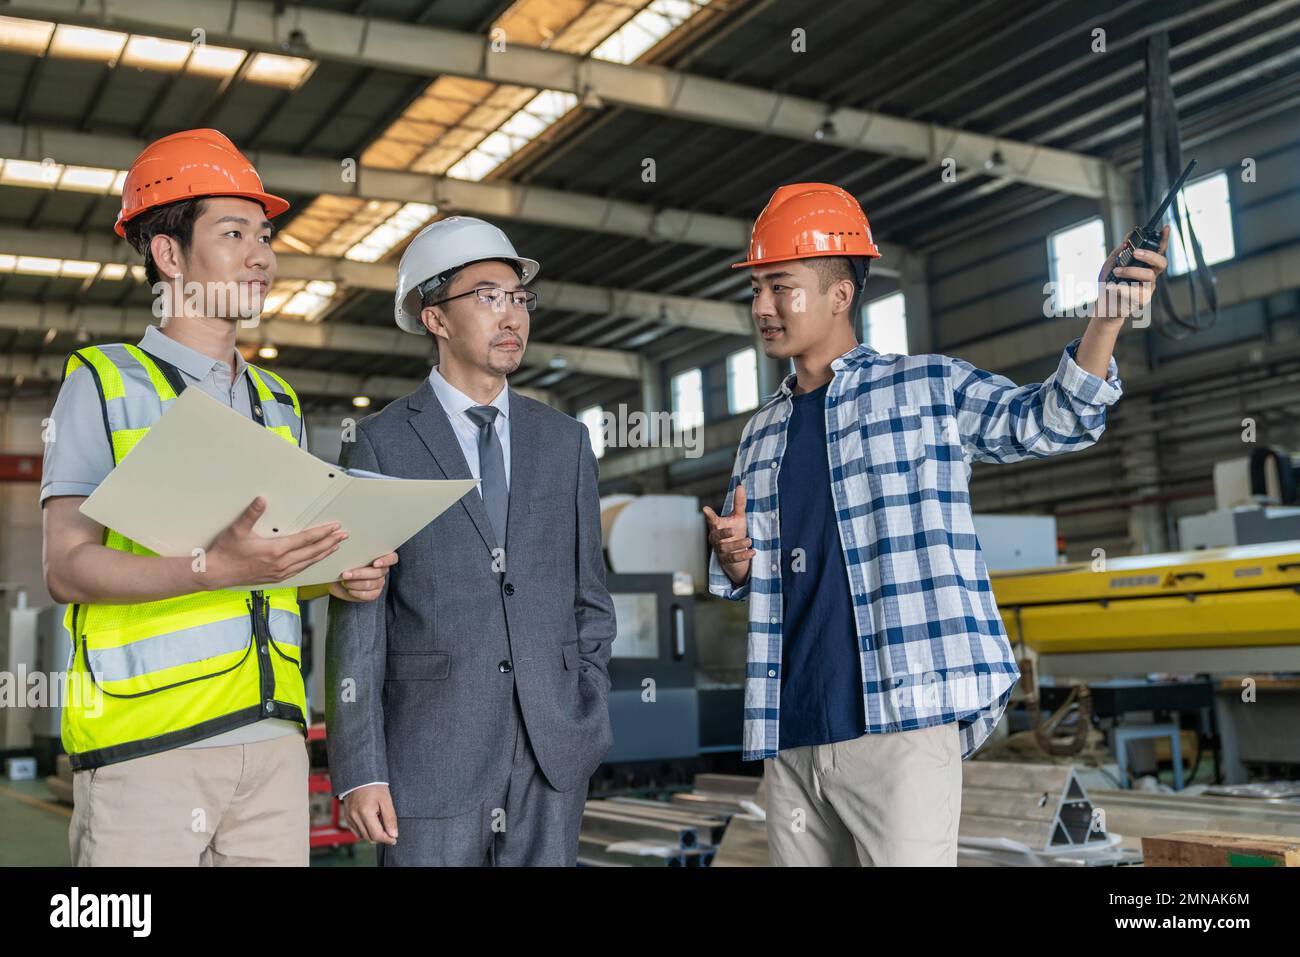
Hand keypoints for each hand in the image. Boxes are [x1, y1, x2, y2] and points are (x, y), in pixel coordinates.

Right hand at [204, 496, 346, 589]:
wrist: (216, 574)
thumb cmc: (226, 552)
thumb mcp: (237, 530)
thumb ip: (251, 514)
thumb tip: (262, 500)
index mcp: (275, 551)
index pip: (305, 540)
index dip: (322, 532)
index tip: (335, 527)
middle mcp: (281, 563)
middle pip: (312, 552)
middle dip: (329, 542)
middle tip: (343, 536)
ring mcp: (280, 573)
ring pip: (308, 563)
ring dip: (323, 554)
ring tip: (334, 547)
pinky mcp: (276, 578)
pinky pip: (300, 570)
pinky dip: (311, 563)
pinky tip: (314, 560)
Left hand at [328, 552, 398, 602]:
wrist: (339, 578)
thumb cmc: (346, 563)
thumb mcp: (347, 556)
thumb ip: (349, 553)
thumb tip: (344, 552)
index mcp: (381, 557)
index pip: (392, 558)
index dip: (386, 561)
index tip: (375, 564)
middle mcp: (383, 570)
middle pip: (378, 572)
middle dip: (360, 574)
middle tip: (346, 574)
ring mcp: (379, 582)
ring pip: (372, 584)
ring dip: (357, 584)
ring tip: (345, 582)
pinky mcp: (374, 593)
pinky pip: (370, 595)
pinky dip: (358, 593)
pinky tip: (350, 590)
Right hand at [343, 783, 397, 844]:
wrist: (360, 776)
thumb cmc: (375, 786)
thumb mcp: (386, 800)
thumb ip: (390, 818)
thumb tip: (394, 835)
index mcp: (365, 812)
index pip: (377, 835)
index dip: (387, 839)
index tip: (395, 839)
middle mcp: (355, 817)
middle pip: (369, 838)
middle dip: (381, 838)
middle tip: (390, 833)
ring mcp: (349, 818)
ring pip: (363, 836)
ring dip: (373, 835)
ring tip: (381, 824)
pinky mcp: (347, 817)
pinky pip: (356, 831)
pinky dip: (365, 831)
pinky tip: (372, 824)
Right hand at [702, 483, 751, 587]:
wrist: (737, 555)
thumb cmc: (736, 533)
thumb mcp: (739, 518)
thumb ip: (739, 503)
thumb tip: (740, 486)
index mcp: (717, 527)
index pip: (712, 520)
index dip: (709, 515)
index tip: (706, 509)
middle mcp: (716, 539)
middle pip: (716, 536)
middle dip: (724, 533)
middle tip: (733, 530)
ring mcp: (720, 551)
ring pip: (725, 548)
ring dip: (738, 544)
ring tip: (749, 540)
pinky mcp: (727, 561)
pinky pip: (733, 558)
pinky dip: (743, 555)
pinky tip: (753, 551)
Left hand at [1094, 224, 1169, 319]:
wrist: (1104, 304)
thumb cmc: (1111, 282)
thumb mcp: (1113, 263)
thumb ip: (1122, 250)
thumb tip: (1129, 236)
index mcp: (1145, 264)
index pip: (1158, 250)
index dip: (1164, 239)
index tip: (1165, 228)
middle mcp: (1150, 275)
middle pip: (1161, 262)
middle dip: (1150, 255)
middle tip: (1136, 252)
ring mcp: (1148, 288)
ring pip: (1148, 275)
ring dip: (1130, 271)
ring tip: (1116, 272)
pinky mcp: (1142, 300)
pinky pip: (1136, 292)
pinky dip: (1121, 288)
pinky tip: (1111, 287)